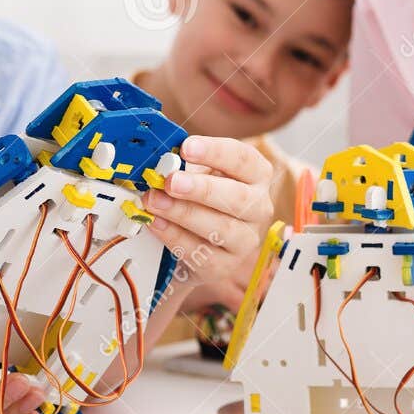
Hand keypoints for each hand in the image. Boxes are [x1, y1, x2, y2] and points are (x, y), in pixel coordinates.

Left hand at [143, 135, 272, 293]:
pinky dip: (176, 237)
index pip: (243, 159)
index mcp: (255, 175)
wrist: (194, 244)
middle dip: (202, 188)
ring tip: (155, 201)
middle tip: (171, 182)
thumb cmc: (197, 199)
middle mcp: (258, 207)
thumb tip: (159, 159)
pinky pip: (203, 254)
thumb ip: (181, 166)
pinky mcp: (226, 266)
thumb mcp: (194, 175)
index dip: (215, 152)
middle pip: (239, 197)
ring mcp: (245, 240)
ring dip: (184, 213)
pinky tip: (156, 223)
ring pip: (223, 228)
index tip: (186, 147)